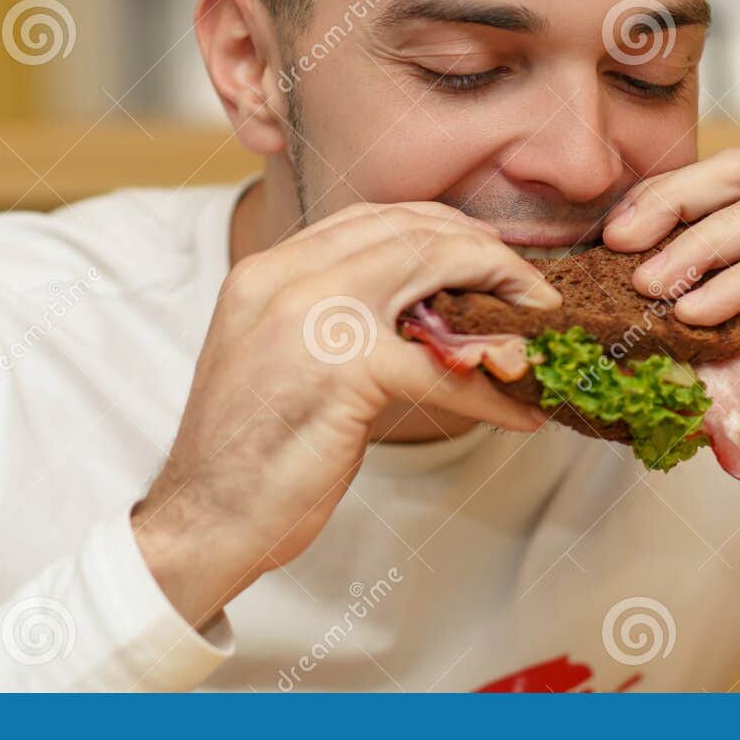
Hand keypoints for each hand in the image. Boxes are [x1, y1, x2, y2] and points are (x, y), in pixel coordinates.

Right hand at [132, 202, 559, 627]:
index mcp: (270, 268)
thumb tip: (427, 312)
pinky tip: (520, 414)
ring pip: (435, 269)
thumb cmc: (250, 453)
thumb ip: (337, 317)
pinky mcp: (343, 370)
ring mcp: (311, 316)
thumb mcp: (284, 357)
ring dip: (502, 301)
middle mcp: (286, 276)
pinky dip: (493, 390)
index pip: (375, 217)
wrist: (201, 522)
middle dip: (487, 256)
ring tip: (539, 335)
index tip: (490, 260)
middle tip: (533, 295)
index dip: (446, 231)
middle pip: (414, 230)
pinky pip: (442, 368)